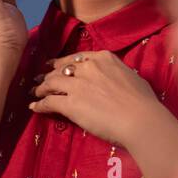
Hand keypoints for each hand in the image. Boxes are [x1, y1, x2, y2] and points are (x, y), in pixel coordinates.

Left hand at [29, 48, 157, 146]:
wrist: (140, 119)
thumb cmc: (143, 102)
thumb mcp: (131, 77)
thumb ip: (116, 74)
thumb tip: (115, 79)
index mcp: (103, 58)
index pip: (77, 58)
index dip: (63, 62)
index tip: (54, 65)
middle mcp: (88, 68)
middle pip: (61, 69)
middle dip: (48, 74)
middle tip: (39, 79)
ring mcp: (77, 85)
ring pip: (51, 83)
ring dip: (41, 88)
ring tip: (35, 92)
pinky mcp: (70, 104)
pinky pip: (49, 102)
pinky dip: (39, 104)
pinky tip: (34, 106)